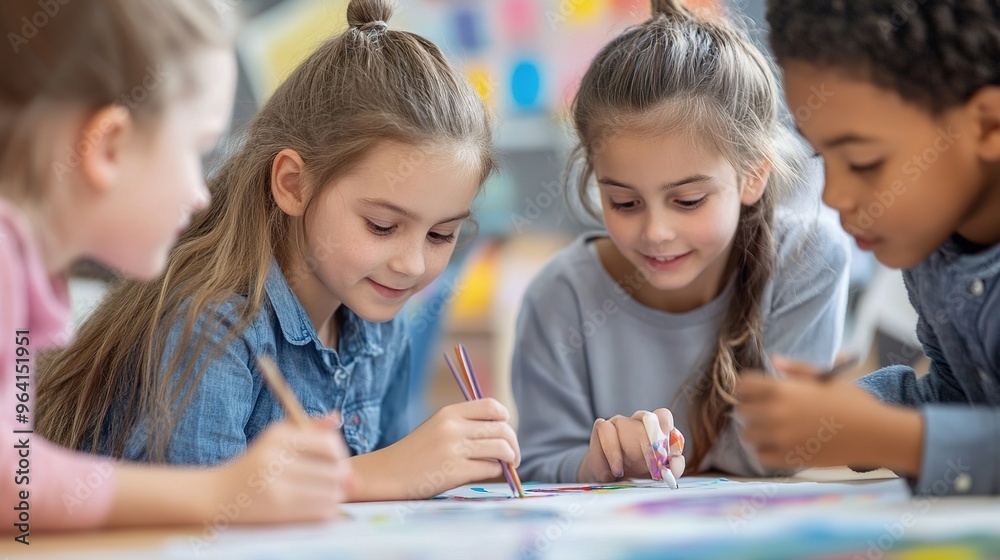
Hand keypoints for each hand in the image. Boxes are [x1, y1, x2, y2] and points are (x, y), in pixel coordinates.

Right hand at [214, 415, 354, 522]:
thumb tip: (338, 418)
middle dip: (341, 478)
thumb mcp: (277, 437)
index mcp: (277, 436)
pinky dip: (326, 508)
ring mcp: (276, 485)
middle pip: (334, 471)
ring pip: (331, 492)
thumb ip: (309, 427)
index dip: (341, 455)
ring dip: (336, 494)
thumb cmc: (254, 464)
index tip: (337, 463)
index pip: (328, 444)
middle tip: (336, 481)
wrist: (218, 495)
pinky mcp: (277, 509)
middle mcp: (275, 458)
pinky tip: (316, 504)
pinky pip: (321, 510)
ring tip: (326, 492)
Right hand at [361, 398, 519, 499]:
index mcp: (448, 412)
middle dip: (513, 443)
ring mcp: (454, 450)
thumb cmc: (414, 453)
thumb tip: (503, 433)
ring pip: (501, 449)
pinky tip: (487, 474)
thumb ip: (464, 426)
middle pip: (502, 429)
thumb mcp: (437, 428)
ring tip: (507, 465)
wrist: (387, 474)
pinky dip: (495, 472)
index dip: (504, 417)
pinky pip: (490, 468)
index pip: (491, 406)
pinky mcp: (455, 472)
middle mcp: (453, 428)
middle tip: (513, 455)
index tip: (505, 429)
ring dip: (510, 458)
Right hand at [578, 408, 684, 482]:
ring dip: (624, 452)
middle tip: (644, 466)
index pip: (663, 416)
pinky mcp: (602, 426)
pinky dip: (609, 453)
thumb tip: (676, 458)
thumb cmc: (639, 474)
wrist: (611, 482)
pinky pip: (605, 431)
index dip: (665, 428)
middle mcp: (638, 421)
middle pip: (646, 418)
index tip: (664, 450)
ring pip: (623, 423)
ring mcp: (619, 421)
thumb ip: (673, 467)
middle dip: (645, 445)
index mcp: (657, 429)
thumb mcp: (660, 475)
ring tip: (621, 472)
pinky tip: (612, 470)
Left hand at [736, 357, 921, 473]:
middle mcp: (776, 413)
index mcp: (782, 389)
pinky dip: (766, 451)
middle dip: (751, 409)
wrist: (875, 433)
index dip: (746, 388)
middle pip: (741, 411)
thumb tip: (773, 359)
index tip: (754, 392)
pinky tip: (780, 445)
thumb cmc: (852, 402)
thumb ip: (795, 369)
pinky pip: (761, 456)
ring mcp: (781, 438)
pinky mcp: (790, 458)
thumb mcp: (824, 378)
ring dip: (756, 431)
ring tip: (772, 429)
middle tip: (765, 411)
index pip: (742, 386)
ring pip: (747, 435)